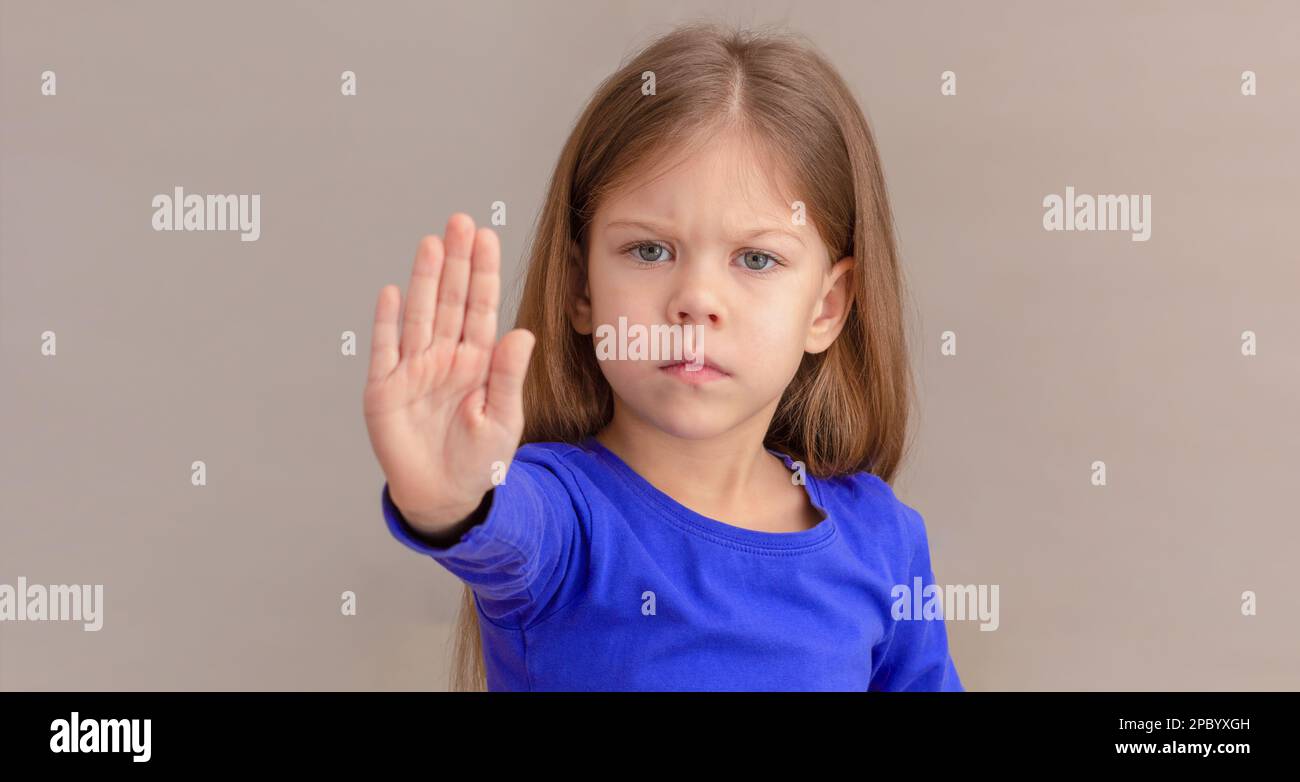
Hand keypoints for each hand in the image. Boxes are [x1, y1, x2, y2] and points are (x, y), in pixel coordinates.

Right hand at [363, 213, 535, 532]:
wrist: (444, 495)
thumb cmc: (479, 458)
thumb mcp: (503, 418)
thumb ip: (510, 376)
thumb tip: (523, 333)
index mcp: (478, 361)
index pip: (481, 307)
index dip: (482, 272)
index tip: (486, 236)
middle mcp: (446, 356)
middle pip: (450, 300)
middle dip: (455, 262)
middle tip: (459, 222)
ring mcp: (414, 369)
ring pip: (420, 314)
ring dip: (424, 279)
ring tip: (431, 244)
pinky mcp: (385, 389)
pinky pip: (386, 348)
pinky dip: (387, 321)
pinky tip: (392, 292)